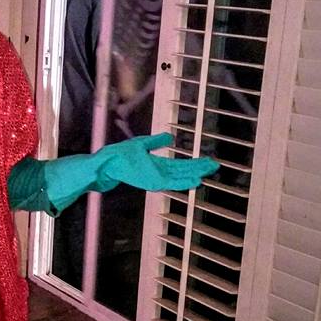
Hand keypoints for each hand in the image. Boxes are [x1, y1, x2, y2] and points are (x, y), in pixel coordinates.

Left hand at [97, 133, 218, 191]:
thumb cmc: (117, 156)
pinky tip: (197, 180)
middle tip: (216, 166)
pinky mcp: (152, 182)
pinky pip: (172, 183)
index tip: (208, 161)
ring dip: (195, 174)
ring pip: (180, 177)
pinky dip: (185, 183)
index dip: (193, 163)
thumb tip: (171, 137)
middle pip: (183, 171)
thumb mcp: (140, 145)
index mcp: (156, 165)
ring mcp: (155, 179)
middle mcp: (158, 173)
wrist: (104, 164)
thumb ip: (156, 142)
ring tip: (210, 172)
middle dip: (199, 168)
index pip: (179, 165)